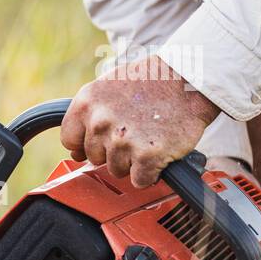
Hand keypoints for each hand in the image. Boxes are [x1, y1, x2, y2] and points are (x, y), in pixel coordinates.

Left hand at [61, 56, 219, 187]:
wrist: (190, 79)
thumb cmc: (151, 81)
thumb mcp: (108, 87)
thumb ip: (88, 116)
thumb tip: (75, 152)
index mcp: (86, 103)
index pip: (70, 140)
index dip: (86, 144)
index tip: (101, 141)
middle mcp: (100, 122)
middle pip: (94, 157)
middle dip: (112, 151)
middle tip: (134, 132)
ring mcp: (122, 140)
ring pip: (116, 170)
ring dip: (133, 161)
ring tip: (148, 138)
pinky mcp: (147, 157)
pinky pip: (140, 180)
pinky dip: (151, 173)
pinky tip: (159, 153)